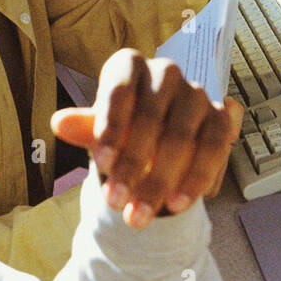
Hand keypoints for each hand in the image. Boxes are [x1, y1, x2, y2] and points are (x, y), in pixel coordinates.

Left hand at [51, 50, 243, 227]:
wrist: (153, 141)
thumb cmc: (121, 131)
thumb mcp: (99, 131)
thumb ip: (84, 128)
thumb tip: (60, 122)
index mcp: (129, 65)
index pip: (119, 90)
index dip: (111, 128)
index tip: (100, 165)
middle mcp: (166, 71)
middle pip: (152, 118)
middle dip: (133, 166)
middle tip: (116, 203)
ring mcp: (196, 93)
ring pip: (184, 136)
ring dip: (164, 181)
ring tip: (142, 215)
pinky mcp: (220, 117)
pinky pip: (216, 146)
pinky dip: (198, 178)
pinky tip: (181, 203)